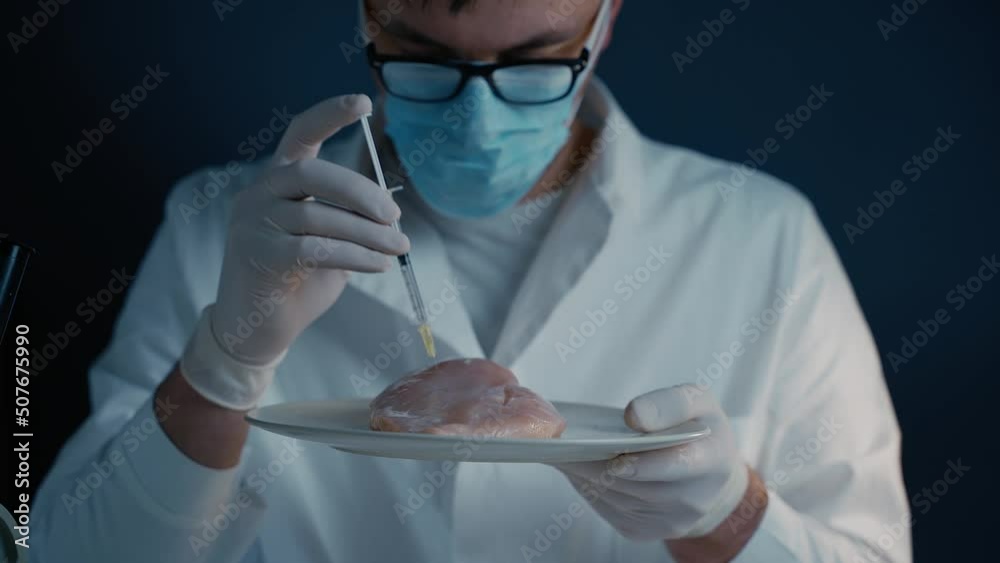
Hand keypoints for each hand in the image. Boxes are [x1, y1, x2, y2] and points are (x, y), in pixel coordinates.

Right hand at [180, 94, 409, 409]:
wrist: (262, 329)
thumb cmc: (300, 282)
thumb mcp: (330, 240)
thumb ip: (351, 218)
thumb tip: (391, 206)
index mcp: (279, 180)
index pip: (300, 134)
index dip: (330, 115)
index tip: (364, 103)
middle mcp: (259, 193)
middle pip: (312, 173)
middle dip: (361, 192)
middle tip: (395, 216)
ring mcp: (252, 223)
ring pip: (318, 216)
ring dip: (368, 233)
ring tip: (398, 247)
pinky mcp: (256, 256)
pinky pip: (314, 248)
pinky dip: (354, 255)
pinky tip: (378, 266)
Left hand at [553, 385, 750, 541]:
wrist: (708, 476)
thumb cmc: (696, 429)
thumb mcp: (696, 401)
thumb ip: (670, 404)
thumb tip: (635, 417)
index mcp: (713, 460)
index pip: (679, 464)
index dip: (646, 461)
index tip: (617, 453)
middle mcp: (694, 499)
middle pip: (638, 485)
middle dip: (599, 464)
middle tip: (565, 444)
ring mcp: (667, 521)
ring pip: (617, 497)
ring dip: (586, 474)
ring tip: (561, 451)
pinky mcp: (643, 530)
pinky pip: (608, 508)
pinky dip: (587, 486)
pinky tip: (574, 466)